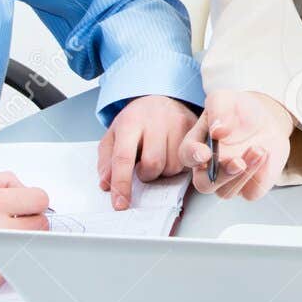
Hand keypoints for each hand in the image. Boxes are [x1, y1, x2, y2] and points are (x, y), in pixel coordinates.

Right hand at [0, 172, 50, 295]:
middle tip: (13, 220)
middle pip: (41, 225)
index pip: (40, 199)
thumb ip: (0, 181)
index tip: (24, 204)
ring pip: (31, 247)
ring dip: (21, 240)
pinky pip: (13, 265)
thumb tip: (26, 189)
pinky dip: (5, 258)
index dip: (32, 200)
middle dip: (30, 220)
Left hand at [98, 95, 198, 209]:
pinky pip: (189, 160)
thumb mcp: (114, 135)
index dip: (122, 184)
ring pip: (173, 166)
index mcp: (130, 122)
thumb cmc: (136, 121)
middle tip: (143, 167)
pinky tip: (172, 154)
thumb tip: (106, 184)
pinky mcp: (194, 126)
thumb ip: (106, 160)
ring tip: (160, 156)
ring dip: (164, 171)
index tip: (120, 205)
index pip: (123, 157)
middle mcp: (155, 120)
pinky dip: (179, 165)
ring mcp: (178, 122)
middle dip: (147, 175)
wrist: (161, 97)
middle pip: (153, 164)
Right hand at [181, 89, 293, 200]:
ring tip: (260, 149)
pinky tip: (266, 156)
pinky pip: (251, 192)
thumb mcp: (226, 99)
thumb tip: (217, 130)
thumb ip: (218, 109)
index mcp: (197, 145)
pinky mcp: (249, 187)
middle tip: (238, 162)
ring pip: (227, 191)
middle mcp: (209, 168)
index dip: (193, 156)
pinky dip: (260, 176)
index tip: (205, 152)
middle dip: (221, 175)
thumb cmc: (239, 110)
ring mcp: (228, 180)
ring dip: (244, 174)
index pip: (187, 155)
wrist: (265, 119)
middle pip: (204, 184)